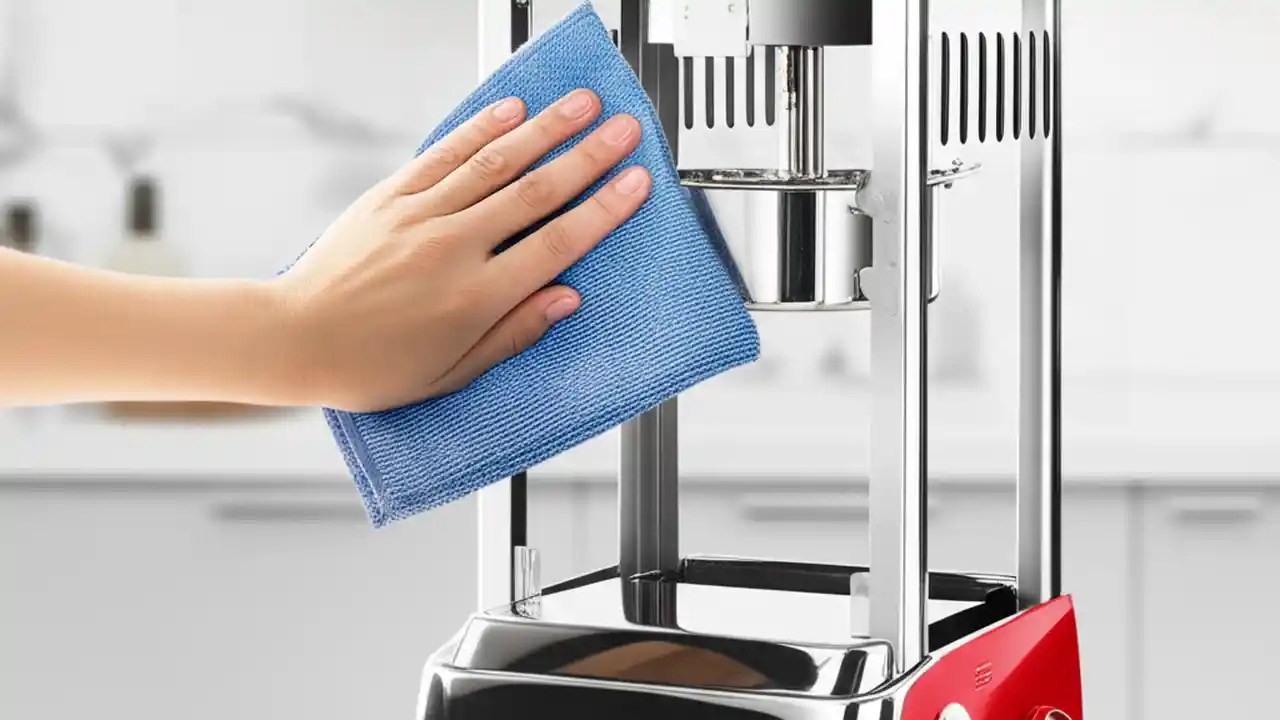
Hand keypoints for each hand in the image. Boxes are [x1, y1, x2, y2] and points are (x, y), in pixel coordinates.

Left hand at [270, 89, 649, 412]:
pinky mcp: (391, 196)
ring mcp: (419, 217)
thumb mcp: (451, 373)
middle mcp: (451, 249)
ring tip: (581, 106)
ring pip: (495, 163)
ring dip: (545, 130)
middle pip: (535, 193)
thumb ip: (513, 333)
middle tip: (623, 130)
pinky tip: (512, 111)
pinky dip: (480, 129)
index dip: (602, 211)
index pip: (555, 245)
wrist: (294, 338)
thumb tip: (565, 300)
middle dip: (587, 157)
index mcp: (473, 299)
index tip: (635, 185)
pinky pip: (444, 155)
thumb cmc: (370, 366)